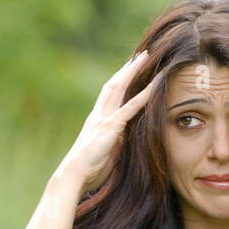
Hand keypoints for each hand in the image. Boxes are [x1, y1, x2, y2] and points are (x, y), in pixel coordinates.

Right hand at [60, 50, 163, 193]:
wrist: (75, 174)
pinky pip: (128, 109)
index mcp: (98, 119)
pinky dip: (142, 97)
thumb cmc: (89, 167)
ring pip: (120, 88)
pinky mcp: (110, 127)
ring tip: (146, 58)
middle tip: (142, 54)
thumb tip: (127, 137)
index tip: (131, 67)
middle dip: (128, 68)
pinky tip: (153, 86)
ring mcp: (104, 118)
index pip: (110, 93)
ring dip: (133, 72)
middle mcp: (99, 114)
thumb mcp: (107, 150)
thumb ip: (116, 139)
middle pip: (115, 84)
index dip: (121, 79)